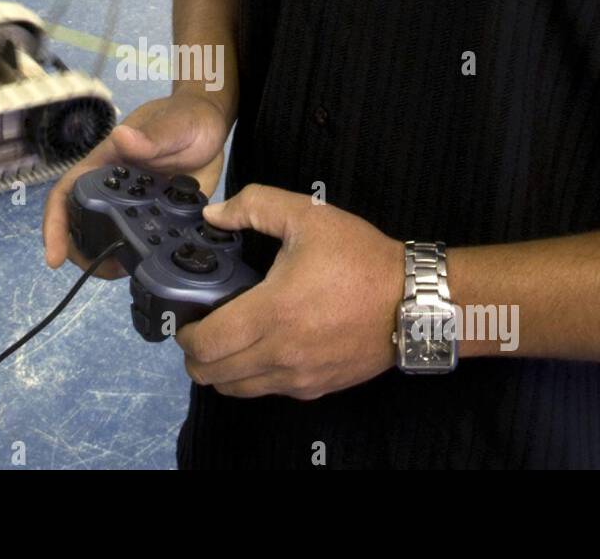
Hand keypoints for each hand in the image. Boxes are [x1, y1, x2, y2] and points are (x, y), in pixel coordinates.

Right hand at [42, 90, 230, 278]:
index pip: (68, 193)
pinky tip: (155, 269)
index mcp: (106, 165)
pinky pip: (145, 242)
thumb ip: (151, 136)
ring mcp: (136, 205)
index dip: (56, 224)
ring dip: (112, 258)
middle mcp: (115, 189)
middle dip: (83, 252)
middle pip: (83, 224)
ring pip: (112, 237)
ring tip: (127, 274)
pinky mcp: (159, 217)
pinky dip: (145, 258)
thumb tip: (121, 137)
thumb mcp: (173, 125)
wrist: (212, 127)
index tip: (55, 257)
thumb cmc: (186, 118)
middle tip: (102, 271)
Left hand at [177, 185, 402, 399]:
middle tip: (201, 330)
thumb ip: (255, 206)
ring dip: (221, 371)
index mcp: (272, 312)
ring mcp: (298, 377)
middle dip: (195, 356)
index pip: (205, 344)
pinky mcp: (317, 388)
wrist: (414, 301)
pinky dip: (252, 378)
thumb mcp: (308, 215)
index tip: (188, 317)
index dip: (185, 334)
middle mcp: (280, 353)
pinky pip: (268, 392)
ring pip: (237, 390)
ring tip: (227, 343)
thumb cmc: (361, 258)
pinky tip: (261, 349)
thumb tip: (215, 215)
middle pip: (212, 375)